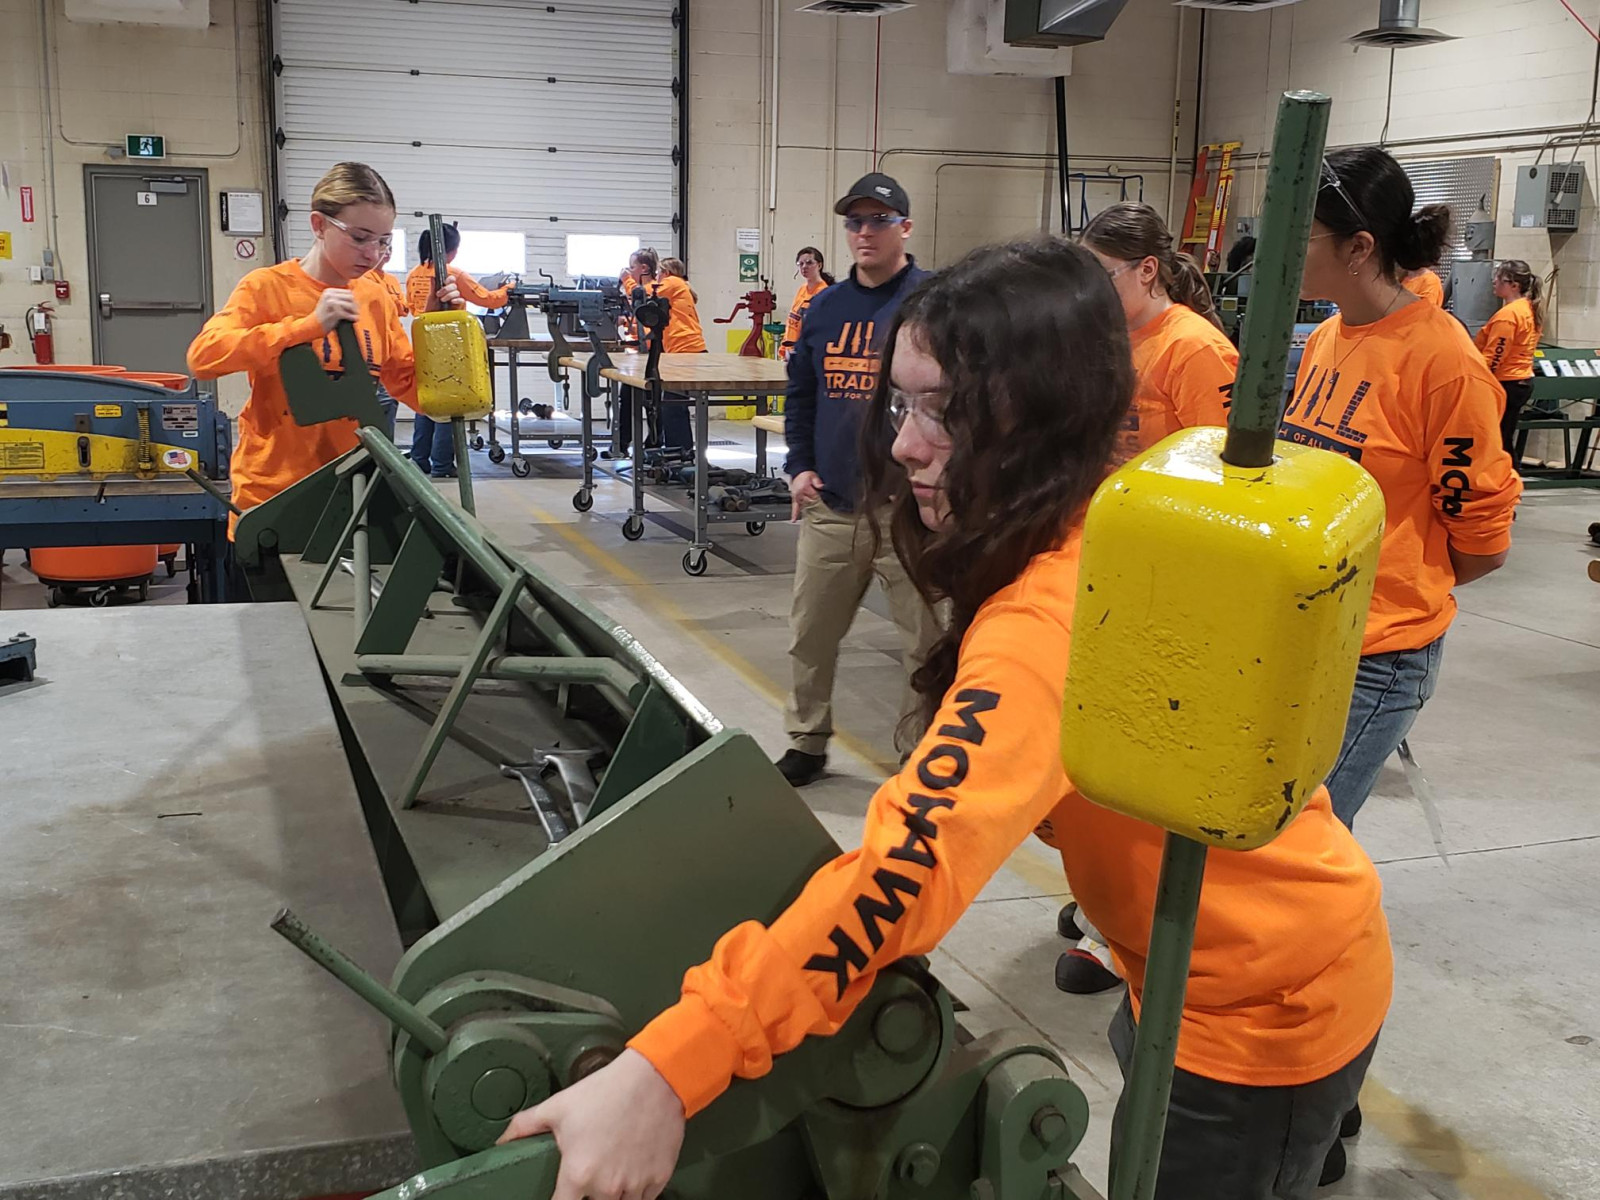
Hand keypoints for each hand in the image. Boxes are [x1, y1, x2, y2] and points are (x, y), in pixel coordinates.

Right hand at [313, 288, 360, 332]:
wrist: (314, 324)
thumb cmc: (325, 314)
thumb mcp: (330, 302)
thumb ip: (340, 298)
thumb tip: (356, 299)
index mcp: (329, 291)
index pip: (348, 292)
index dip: (354, 300)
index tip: (355, 307)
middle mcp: (329, 295)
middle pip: (350, 297)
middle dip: (355, 305)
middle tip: (357, 312)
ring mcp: (330, 303)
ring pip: (350, 304)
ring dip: (355, 311)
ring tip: (356, 316)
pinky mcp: (333, 312)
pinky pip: (347, 314)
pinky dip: (352, 317)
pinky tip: (354, 319)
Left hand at [429, 279, 463, 310]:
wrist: (433, 318)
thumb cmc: (432, 308)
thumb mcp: (431, 297)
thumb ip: (433, 287)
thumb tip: (433, 278)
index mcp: (446, 288)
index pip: (452, 279)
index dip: (449, 279)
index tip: (444, 283)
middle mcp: (451, 292)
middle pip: (454, 285)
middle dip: (446, 289)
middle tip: (439, 294)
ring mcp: (456, 299)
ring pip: (457, 292)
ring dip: (449, 295)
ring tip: (442, 300)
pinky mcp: (459, 305)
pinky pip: (462, 300)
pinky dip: (457, 300)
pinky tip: (451, 302)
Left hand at [497, 1049, 684, 1199]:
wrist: (654, 1078)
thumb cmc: (608, 1091)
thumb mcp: (559, 1106)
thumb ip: (525, 1126)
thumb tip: (502, 1140)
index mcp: (578, 1173)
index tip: (562, 1195)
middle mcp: (606, 1186)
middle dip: (589, 1196)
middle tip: (589, 1178)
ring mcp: (635, 1185)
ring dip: (614, 1196)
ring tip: (610, 1176)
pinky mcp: (659, 1179)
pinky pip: (645, 1199)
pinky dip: (637, 1192)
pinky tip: (631, 1174)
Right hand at [790, 470, 822, 521]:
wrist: (798, 472)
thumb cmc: (806, 475)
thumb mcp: (813, 475)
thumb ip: (817, 481)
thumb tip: (821, 486)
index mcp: (804, 488)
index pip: (813, 497)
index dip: (819, 501)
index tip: (823, 503)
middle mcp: (799, 494)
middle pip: (808, 504)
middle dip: (814, 508)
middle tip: (819, 512)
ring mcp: (796, 498)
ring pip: (802, 507)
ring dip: (806, 512)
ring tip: (811, 519)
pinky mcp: (794, 500)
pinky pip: (794, 508)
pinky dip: (794, 514)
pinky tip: (793, 520)